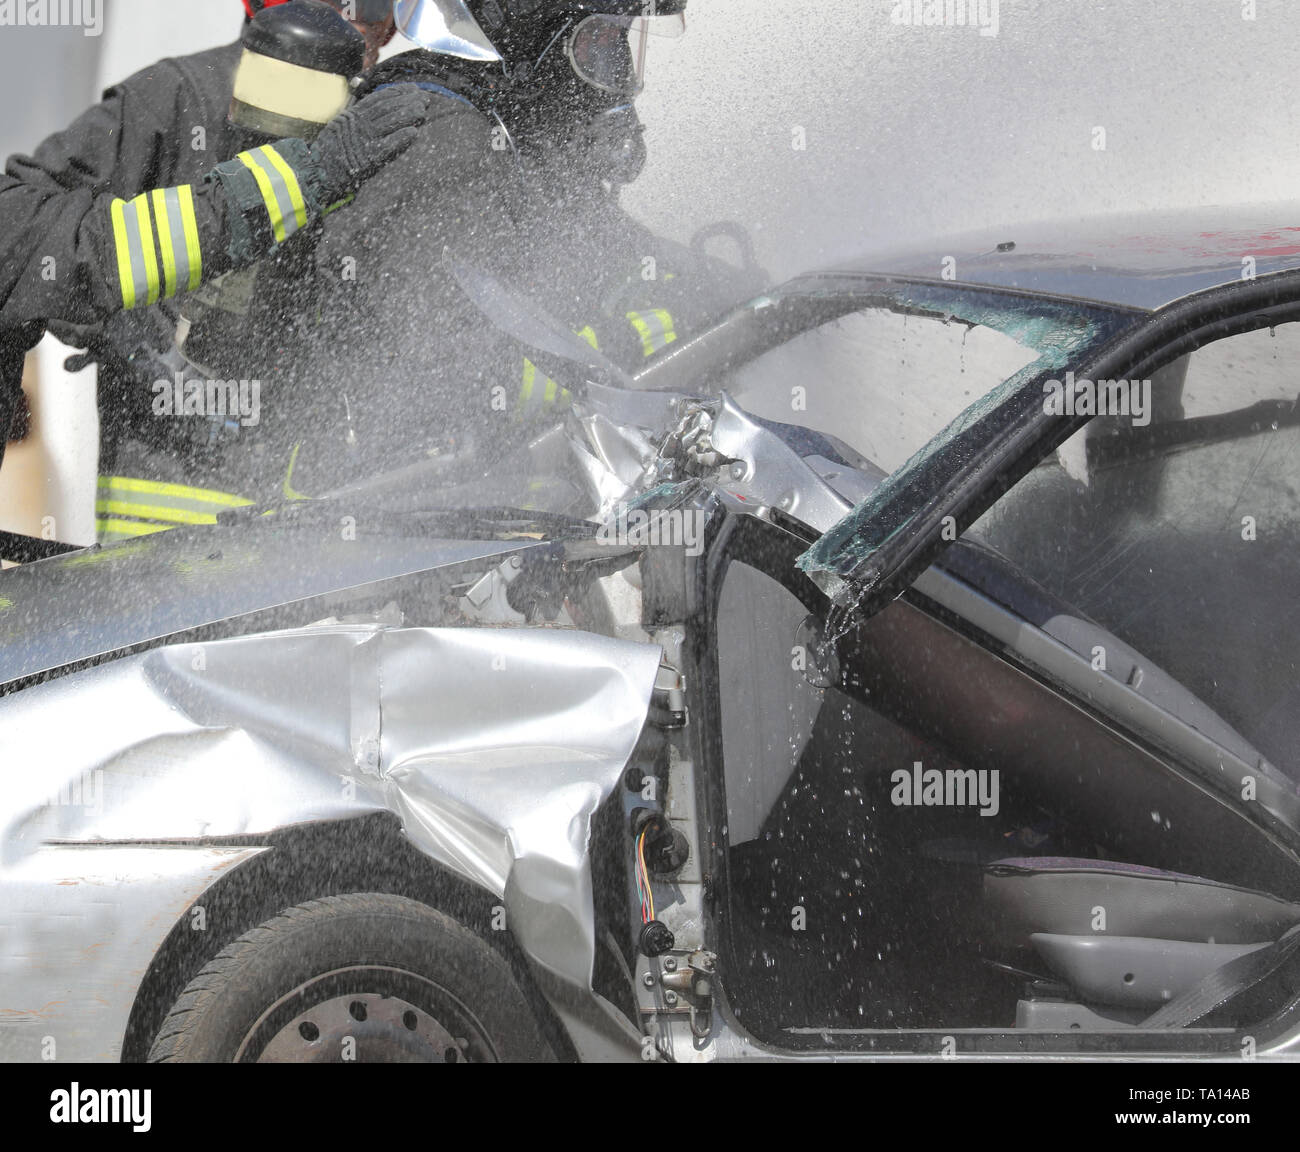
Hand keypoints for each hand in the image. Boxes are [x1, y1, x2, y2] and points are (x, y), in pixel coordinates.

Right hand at [310, 84, 427, 202]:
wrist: (319, 171)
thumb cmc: (332, 151)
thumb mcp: (341, 127)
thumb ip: (358, 117)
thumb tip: (378, 110)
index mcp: (353, 115)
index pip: (379, 98)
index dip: (398, 92)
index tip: (413, 89)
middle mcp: (359, 124)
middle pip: (388, 107)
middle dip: (408, 100)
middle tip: (425, 98)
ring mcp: (364, 139)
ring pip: (391, 122)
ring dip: (409, 114)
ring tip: (423, 111)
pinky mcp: (369, 158)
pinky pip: (388, 145)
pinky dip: (401, 138)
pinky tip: (414, 132)